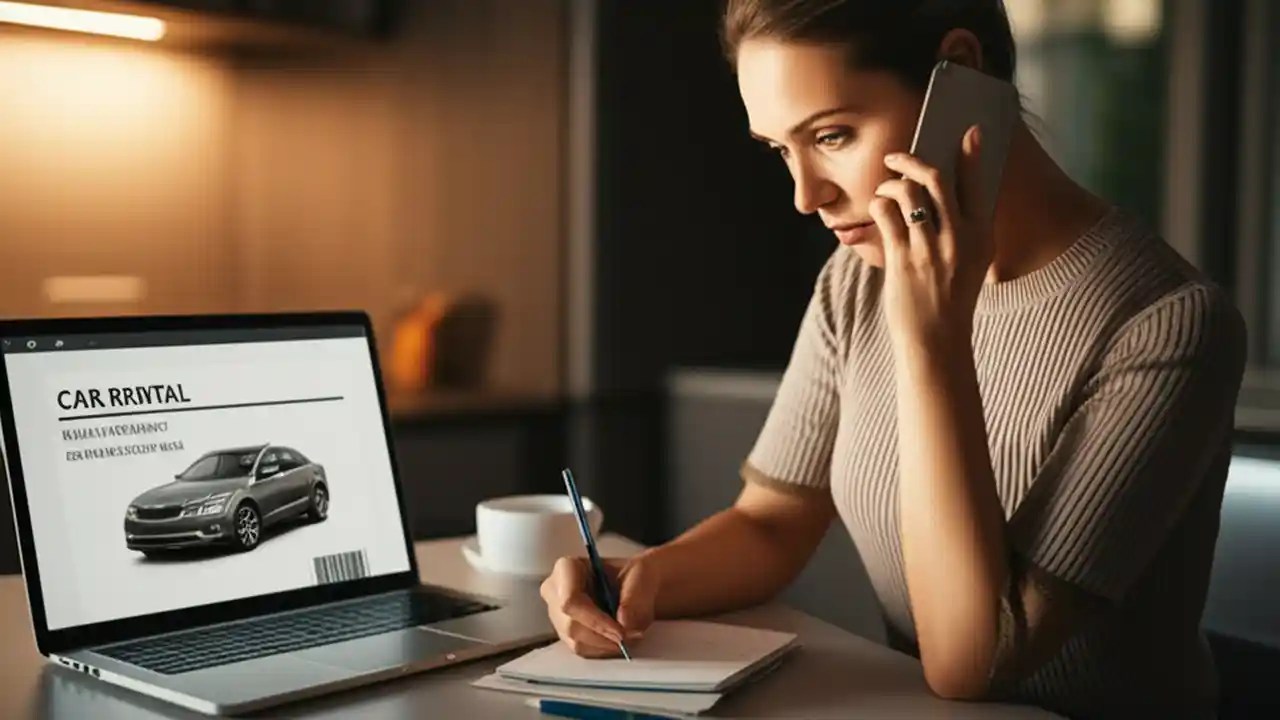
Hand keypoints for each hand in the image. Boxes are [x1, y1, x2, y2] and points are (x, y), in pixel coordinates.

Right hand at [539, 554, 658, 657]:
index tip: (621, 631)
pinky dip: (603, 650)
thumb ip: (634, 597)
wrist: (638, 587)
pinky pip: (582, 650)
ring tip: (630, 637)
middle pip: (571, 626)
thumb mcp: (641, 575)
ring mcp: (558, 616)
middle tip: (630, 637)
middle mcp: (555, 592)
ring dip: (605, 645)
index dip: (594, 620)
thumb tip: (624, 623)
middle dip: (603, 636)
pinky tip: (618, 640)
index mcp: (567, 569)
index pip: (570, 601)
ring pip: (576, 642)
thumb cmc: (635, 575)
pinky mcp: (566, 634)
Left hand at [870, 125, 992, 348]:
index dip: (974, 155)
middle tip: (895, 158)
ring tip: (884, 191)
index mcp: (982, 237)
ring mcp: (930, 248)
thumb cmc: (950, 299)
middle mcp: (959, 239)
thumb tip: (947, 194)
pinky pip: (886, 215)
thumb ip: (967, 231)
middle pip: (937, 180)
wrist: (937, 340)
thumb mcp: (973, 263)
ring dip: (890, 184)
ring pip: (908, 193)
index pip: (978, 185)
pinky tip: (877, 209)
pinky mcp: (903, 259)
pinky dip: (878, 204)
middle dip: (913, 161)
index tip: (970, 131)